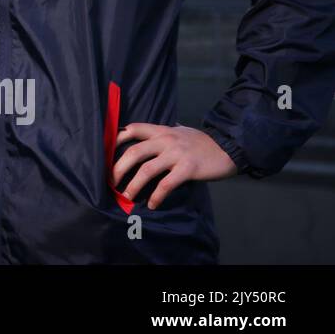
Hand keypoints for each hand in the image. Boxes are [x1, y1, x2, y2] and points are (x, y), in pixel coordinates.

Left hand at [112, 123, 238, 209]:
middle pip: (134, 152)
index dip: (117, 139)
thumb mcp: (180, 131)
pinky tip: (153, 204)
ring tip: (127, 196)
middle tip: (111, 181)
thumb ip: (163, 133)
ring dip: (134, 185)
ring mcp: (176, 154)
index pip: (133, 129)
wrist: (229, 147)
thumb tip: (146, 134)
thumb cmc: (202, 142)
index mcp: (162, 131)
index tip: (106, 152)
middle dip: (118, 168)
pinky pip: (166, 184)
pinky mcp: (187, 169)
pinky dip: (157, 196)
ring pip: (146, 170)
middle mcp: (166, 140)